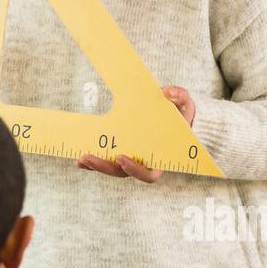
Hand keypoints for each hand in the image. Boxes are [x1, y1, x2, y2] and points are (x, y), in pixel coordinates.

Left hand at [75, 85, 195, 182]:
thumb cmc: (181, 114)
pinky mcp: (122, 153)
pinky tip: (79, 160)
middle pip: (123, 173)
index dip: (135, 170)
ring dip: (96, 166)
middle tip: (87, 157)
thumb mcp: (186, 104)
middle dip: (104, 167)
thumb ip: (181, 97)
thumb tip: (168, 92)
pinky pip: (107, 161)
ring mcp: (132, 160)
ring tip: (80, 159)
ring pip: (113, 169)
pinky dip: (94, 162)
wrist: (175, 117)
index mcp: (162, 158)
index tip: (121, 158)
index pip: (149, 175)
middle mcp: (144, 163)